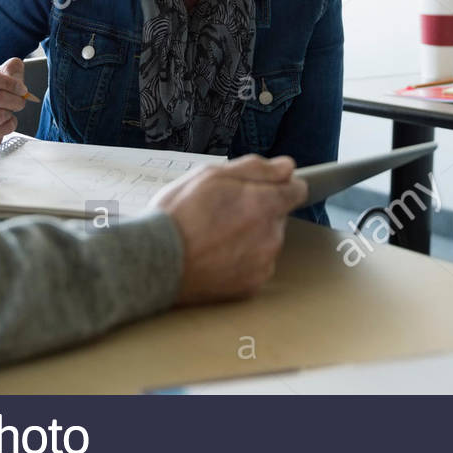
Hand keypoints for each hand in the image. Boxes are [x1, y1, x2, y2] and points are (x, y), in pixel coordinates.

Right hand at [0, 57, 27, 149]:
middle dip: (16, 99)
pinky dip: (10, 125)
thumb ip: (11, 68)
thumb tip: (16, 66)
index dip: (9, 82)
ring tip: (8, 112)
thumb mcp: (2, 79)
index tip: (21, 88)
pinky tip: (4, 123)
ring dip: (11, 113)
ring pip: (0, 115)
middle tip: (20, 101)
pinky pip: (3, 129)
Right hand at [150, 155, 307, 303]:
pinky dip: (242, 261)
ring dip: (250, 237)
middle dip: (258, 211)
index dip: (280, 185)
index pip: (296, 190)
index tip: (263, 189)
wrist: (155, 262)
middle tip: (222, 213)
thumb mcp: (211, 175)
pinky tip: (216, 256)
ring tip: (213, 236)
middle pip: (277, 216)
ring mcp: (264, 263)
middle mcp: (272, 235)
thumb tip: (288, 166)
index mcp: (264, 204)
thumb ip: (257, 168)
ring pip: (266, 242)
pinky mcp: (252, 286)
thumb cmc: (178, 215)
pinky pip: (256, 266)